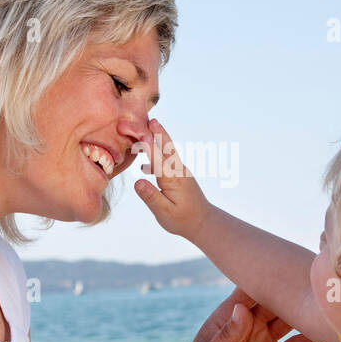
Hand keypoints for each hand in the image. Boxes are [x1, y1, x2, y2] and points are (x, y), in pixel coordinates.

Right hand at [134, 119, 211, 241]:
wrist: (203, 222)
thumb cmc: (183, 220)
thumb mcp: (164, 212)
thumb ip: (151, 197)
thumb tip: (137, 182)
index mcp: (172, 179)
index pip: (158, 159)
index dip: (149, 146)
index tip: (141, 133)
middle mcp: (177, 171)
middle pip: (166, 148)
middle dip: (157, 133)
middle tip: (150, 119)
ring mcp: (179, 172)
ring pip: (167, 152)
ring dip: (158, 140)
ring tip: (148, 129)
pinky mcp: (179, 176)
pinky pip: (167, 161)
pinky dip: (157, 155)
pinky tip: (145, 164)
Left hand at [166, 287, 313, 341]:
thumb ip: (227, 337)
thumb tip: (242, 310)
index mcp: (226, 319)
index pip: (249, 291)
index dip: (266, 278)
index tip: (285, 266)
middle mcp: (246, 327)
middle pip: (272, 303)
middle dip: (290, 292)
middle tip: (315, 280)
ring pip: (286, 322)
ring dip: (303, 312)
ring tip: (325, 301)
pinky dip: (309, 339)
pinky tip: (326, 330)